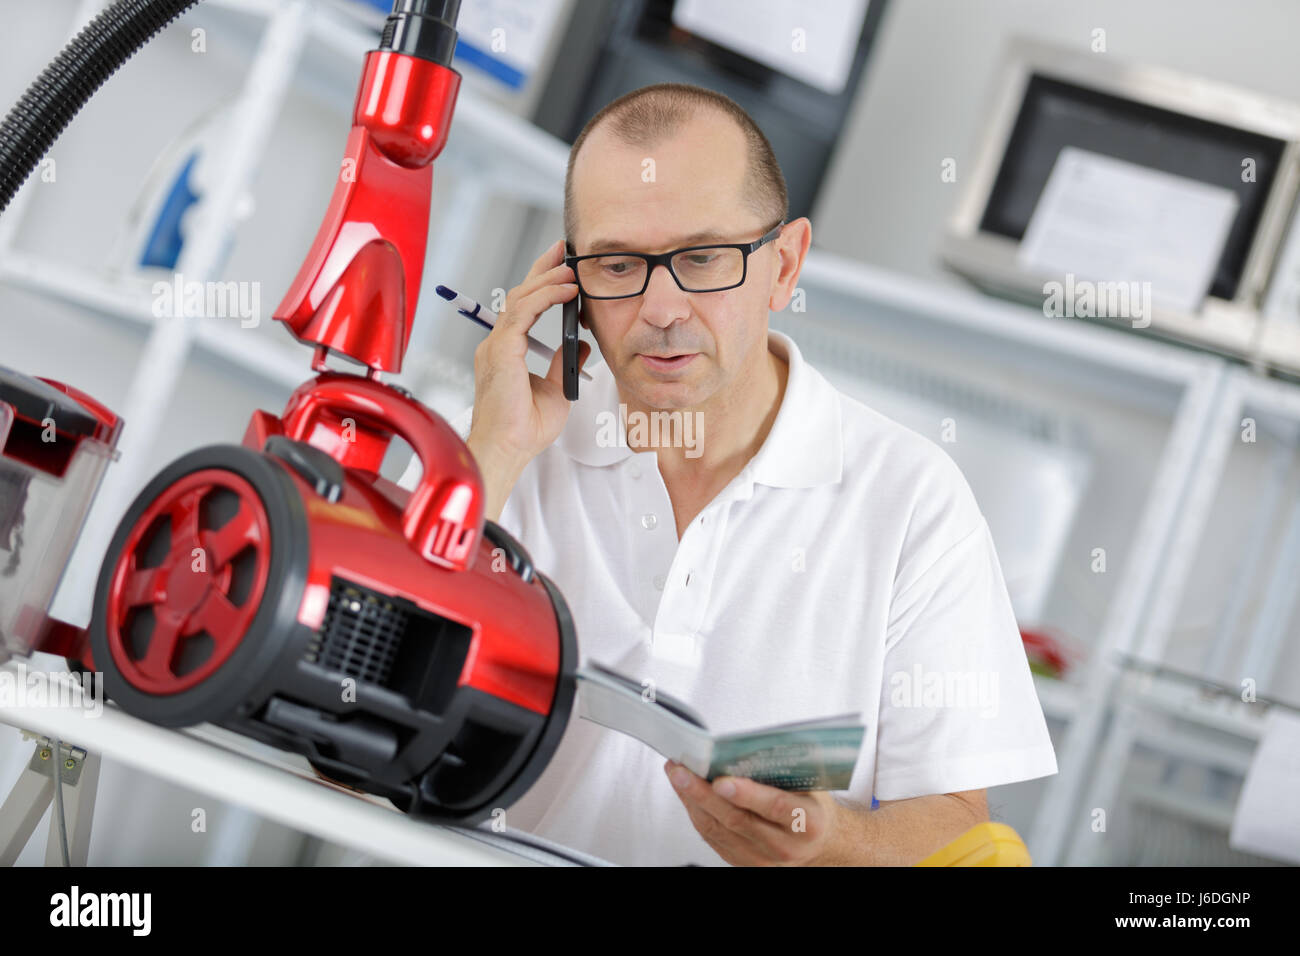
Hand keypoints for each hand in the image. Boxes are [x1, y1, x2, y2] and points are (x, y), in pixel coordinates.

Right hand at [469, 238, 592, 468]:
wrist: (508, 448)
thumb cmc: (525, 429)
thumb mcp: (557, 390)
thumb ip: (565, 363)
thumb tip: (580, 343)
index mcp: (505, 352)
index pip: (523, 307)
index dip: (541, 283)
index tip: (561, 265)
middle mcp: (496, 344)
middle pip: (519, 294)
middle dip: (542, 269)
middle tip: (564, 249)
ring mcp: (495, 346)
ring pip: (520, 298)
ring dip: (547, 280)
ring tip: (571, 269)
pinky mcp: (501, 350)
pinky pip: (523, 313)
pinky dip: (546, 298)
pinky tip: (567, 291)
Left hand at [664, 760, 841, 865]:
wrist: (817, 843)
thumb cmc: (810, 805)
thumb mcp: (808, 784)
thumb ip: (780, 770)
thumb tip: (741, 746)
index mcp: (808, 822)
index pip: (776, 807)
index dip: (748, 794)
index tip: (722, 781)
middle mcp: (785, 846)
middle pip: (737, 820)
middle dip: (703, 793)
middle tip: (682, 770)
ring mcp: (763, 860)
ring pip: (719, 830)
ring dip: (692, 801)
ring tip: (676, 774)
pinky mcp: (744, 864)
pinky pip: (713, 838)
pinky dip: (696, 813)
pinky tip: (686, 794)